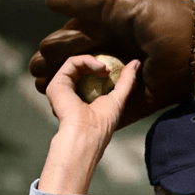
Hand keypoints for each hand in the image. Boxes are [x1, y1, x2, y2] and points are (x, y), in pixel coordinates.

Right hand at [30, 0, 194, 127]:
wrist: (191, 48)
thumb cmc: (159, 20)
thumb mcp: (118, 1)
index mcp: (105, 29)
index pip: (72, 38)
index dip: (55, 47)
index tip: (44, 54)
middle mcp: (109, 52)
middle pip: (72, 62)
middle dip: (52, 67)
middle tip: (39, 72)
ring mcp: (118, 78)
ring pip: (82, 84)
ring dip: (61, 87)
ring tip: (45, 88)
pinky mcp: (130, 100)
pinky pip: (103, 106)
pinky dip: (85, 108)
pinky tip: (67, 108)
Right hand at [39, 54, 140, 194]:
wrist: (87, 134)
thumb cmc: (103, 123)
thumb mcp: (119, 98)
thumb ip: (127, 81)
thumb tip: (137, 63)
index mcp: (81, 100)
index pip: (89, 78)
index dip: (100, 70)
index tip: (112, 73)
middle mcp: (68, 94)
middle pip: (81, 69)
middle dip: (96, 64)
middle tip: (108, 70)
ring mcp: (61, 89)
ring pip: (75, 64)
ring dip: (92, 61)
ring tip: (105, 69)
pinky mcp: (57, 84)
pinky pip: (71, 63)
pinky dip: (87, 61)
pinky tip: (100, 68)